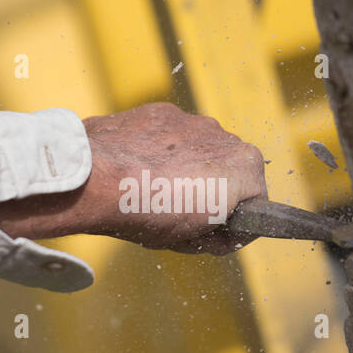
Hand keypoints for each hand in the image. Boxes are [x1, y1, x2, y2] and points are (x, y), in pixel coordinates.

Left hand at [0, 103, 266, 253]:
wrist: (96, 177)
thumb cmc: (150, 212)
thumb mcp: (195, 241)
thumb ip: (224, 236)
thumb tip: (229, 233)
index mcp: (246, 166)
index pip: (255, 200)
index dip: (235, 222)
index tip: (212, 234)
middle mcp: (225, 135)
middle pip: (226, 171)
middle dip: (210, 190)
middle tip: (178, 215)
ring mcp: (190, 119)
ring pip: (196, 150)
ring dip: (183, 168)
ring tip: (152, 192)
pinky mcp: (158, 111)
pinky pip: (167, 136)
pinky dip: (157, 151)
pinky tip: (134, 170)